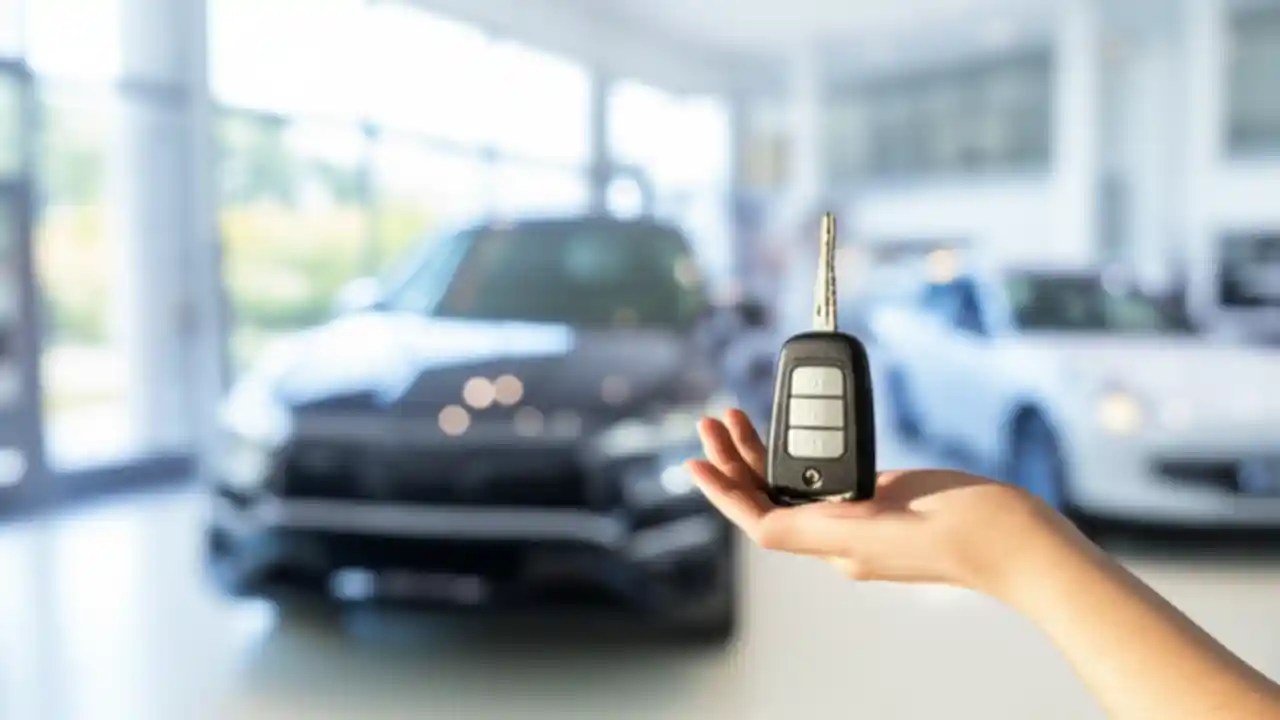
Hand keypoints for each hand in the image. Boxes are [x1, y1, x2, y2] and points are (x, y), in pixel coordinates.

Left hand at [688, 409, 1080, 595]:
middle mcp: (840, 539)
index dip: (722, 492)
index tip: (695, 461)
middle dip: (737, 459)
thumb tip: (761, 530)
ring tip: (739, 419)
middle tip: (713, 419)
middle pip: (770, 499)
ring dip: (763, 455)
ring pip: (794, 489)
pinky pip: (826, 483)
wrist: (1021, 540)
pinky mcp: (886, 507)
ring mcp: (863, 524)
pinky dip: (802, 458)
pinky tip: (798, 437)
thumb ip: (818, 527)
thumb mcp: (880, 522)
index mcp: (834, 545)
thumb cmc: (965, 529)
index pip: (758, 520)